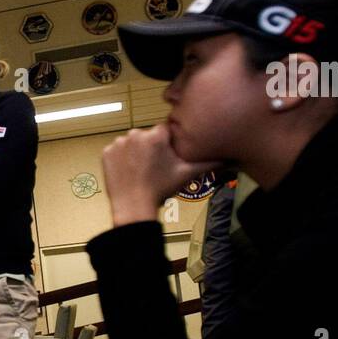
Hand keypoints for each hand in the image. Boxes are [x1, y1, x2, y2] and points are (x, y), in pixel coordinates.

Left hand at [100, 124, 220, 224]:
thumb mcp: (188, 174)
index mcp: (156, 135)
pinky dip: (122, 159)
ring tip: (141, 171)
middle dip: (152, 148)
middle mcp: (136, 134)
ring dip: (137, 152)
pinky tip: (129, 172)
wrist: (133, 207)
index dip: (168, 144)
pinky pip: (117, 151)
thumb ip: (209, 162)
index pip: (166, 131)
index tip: (168, 158)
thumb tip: (231, 157)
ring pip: (132, 143)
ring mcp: (118, 143)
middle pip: (148, 136)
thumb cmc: (160, 190)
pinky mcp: (106, 152)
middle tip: (155, 168)